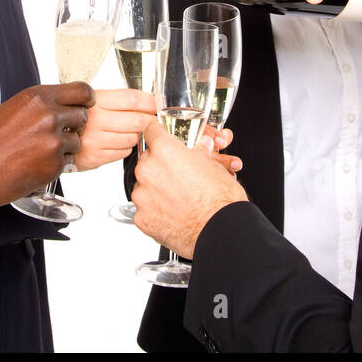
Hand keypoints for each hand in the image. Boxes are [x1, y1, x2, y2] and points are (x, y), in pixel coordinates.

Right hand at [0, 83, 92, 216]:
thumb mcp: (13, 110)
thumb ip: (40, 106)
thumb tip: (61, 108)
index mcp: (37, 97)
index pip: (81, 91)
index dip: (85, 100)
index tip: (84, 106)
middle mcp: (48, 116)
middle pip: (83, 116)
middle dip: (73, 127)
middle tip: (54, 135)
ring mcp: (53, 141)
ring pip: (77, 142)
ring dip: (65, 149)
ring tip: (38, 154)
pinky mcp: (54, 166)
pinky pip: (68, 163)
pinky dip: (56, 166)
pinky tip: (34, 166)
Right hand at [73, 88, 153, 170]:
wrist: (46, 137)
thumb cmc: (71, 117)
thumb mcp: (87, 99)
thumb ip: (114, 100)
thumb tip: (145, 102)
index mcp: (94, 100)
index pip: (132, 99)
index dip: (149, 102)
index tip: (156, 104)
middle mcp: (95, 119)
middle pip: (138, 120)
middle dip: (149, 121)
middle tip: (151, 120)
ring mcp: (95, 140)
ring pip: (132, 138)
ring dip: (135, 135)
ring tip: (126, 131)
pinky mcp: (94, 157)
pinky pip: (122, 153)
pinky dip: (124, 148)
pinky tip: (115, 142)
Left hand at [131, 118, 247, 258]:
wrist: (221, 231)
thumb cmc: (219, 201)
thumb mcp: (213, 165)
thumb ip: (199, 152)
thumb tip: (200, 148)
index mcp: (165, 151)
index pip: (150, 130)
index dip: (158, 133)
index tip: (159, 136)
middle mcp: (148, 170)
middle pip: (147, 159)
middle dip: (161, 165)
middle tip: (179, 175)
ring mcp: (142, 195)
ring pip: (144, 185)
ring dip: (157, 188)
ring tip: (179, 197)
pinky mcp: (141, 217)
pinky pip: (144, 208)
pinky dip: (155, 209)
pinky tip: (174, 212)